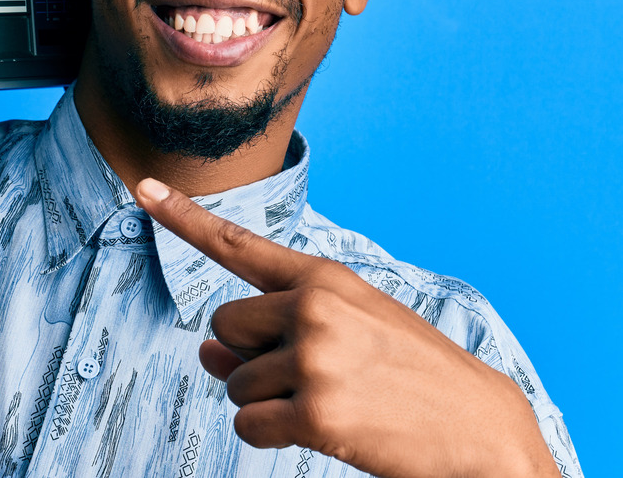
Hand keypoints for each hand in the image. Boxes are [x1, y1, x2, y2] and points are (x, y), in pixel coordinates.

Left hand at [133, 177, 556, 477]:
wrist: (479, 430)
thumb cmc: (412, 378)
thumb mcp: (350, 334)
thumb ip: (274, 333)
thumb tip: (203, 355)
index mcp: (325, 277)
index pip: (240, 245)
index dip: (185, 217)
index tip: (142, 187)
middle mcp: (314, 307)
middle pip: (225, 328)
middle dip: (251, 358)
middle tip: (313, 374)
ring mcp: (314, 356)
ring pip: (234, 382)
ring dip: (267, 402)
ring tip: (331, 402)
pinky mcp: (316, 410)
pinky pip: (249, 425)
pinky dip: (270, 435)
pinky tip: (320, 430)